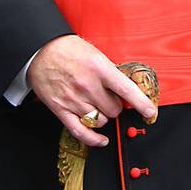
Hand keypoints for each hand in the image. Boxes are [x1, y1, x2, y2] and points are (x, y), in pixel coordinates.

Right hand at [27, 33, 157, 148]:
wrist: (40, 50)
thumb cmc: (68, 49)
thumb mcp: (95, 53)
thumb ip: (110, 72)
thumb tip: (127, 88)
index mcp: (99, 68)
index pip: (126, 90)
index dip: (141, 103)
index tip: (150, 112)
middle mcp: (87, 86)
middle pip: (114, 110)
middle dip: (116, 106)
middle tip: (110, 98)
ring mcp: (74, 99)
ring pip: (100, 121)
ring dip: (103, 117)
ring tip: (98, 106)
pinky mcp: (61, 109)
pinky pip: (81, 131)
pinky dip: (93, 139)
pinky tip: (101, 140)